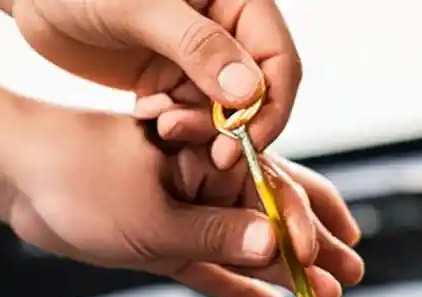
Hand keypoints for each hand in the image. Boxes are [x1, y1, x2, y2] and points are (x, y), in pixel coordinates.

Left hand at [0, 0, 299, 169]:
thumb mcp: (142, 8)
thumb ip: (199, 48)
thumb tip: (249, 94)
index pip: (279, 59)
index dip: (272, 106)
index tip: (245, 142)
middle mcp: (225, 28)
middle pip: (260, 93)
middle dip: (239, 127)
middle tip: (214, 158)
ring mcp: (198, 58)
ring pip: (225, 112)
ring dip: (202, 130)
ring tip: (163, 125)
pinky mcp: (169, 80)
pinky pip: (192, 118)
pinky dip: (177, 128)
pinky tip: (147, 117)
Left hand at [0, 105, 360, 296]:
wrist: (15, 177)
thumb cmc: (79, 175)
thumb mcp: (151, 212)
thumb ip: (214, 234)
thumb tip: (274, 248)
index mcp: (209, 154)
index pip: (273, 188)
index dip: (304, 223)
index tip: (322, 256)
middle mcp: (204, 182)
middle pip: (272, 218)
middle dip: (314, 247)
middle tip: (354, 274)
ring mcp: (184, 214)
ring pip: (246, 248)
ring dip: (286, 273)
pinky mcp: (160, 243)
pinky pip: (209, 269)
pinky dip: (237, 287)